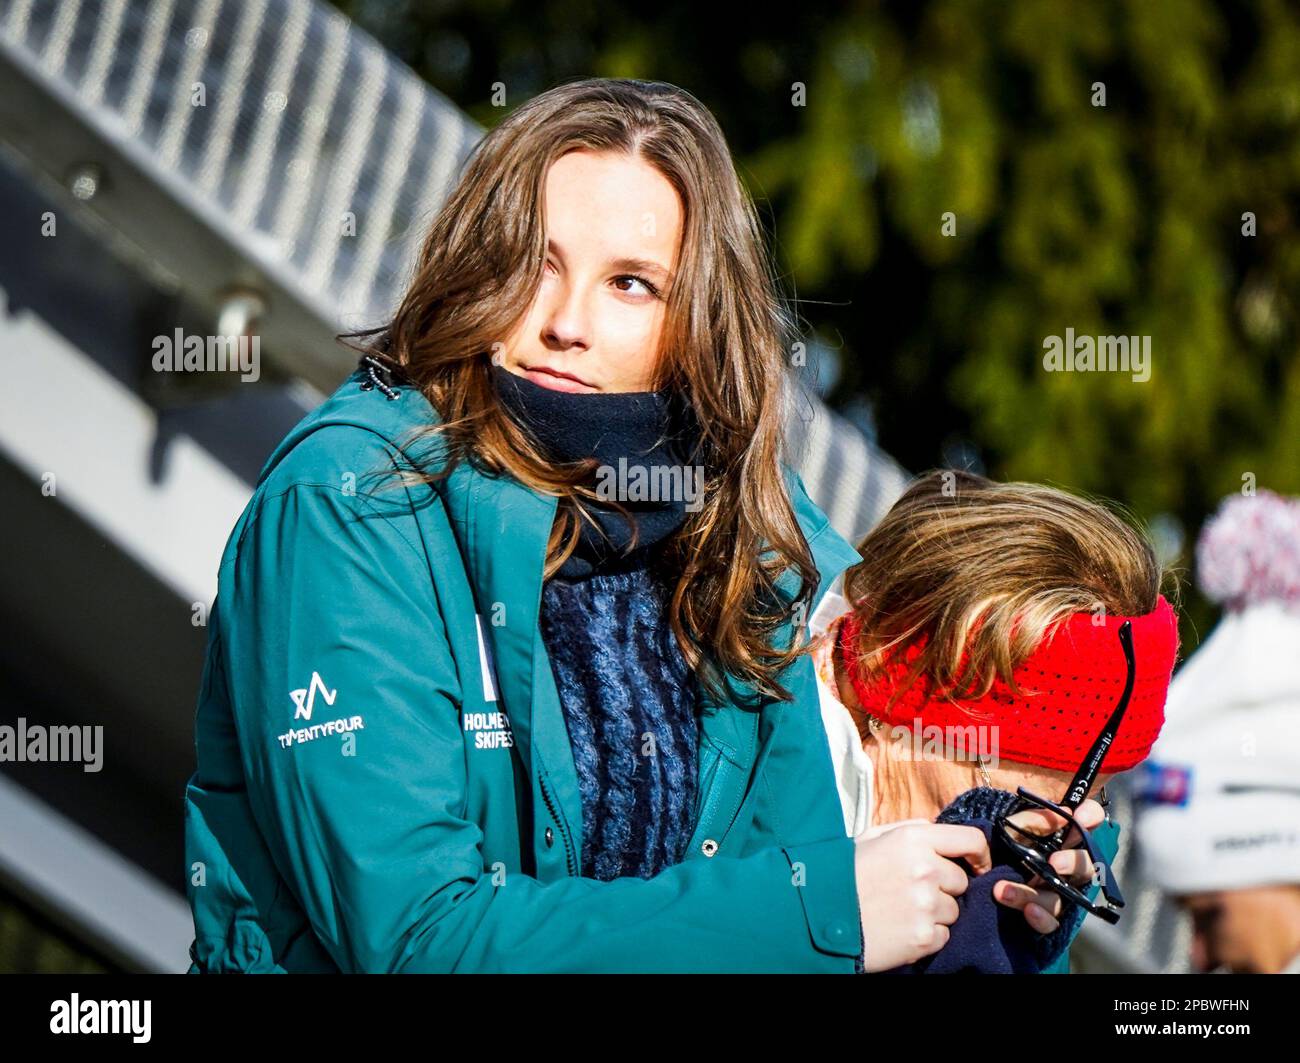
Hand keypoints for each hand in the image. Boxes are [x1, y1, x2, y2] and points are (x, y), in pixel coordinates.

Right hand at [853, 819, 992, 970]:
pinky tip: (901, 928)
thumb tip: (937, 830)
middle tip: (912, 891)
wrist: (819, 915)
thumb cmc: (844, 873)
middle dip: (943, 886)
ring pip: (954, 910)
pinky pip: (943, 935)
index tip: (977, 865)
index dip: (979, 854)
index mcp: (914, 840)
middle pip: (961, 880)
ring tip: (901, 910)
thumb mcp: (872, 838)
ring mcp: (926, 906)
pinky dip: (927, 935)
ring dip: (934, 912)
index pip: (970, 840)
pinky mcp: (924, 937)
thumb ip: (909, 829)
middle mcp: (925, 870)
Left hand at [991, 797, 1104, 933]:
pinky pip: (1052, 922)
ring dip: (1035, 893)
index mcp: (1057, 837)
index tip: (1081, 818)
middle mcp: (1062, 864)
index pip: (1086, 822)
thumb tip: (1062, 814)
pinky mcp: (1043, 915)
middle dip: (1074, 863)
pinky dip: (1042, 918)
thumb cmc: (991, 847)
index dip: (1091, 816)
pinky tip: (1028, 911)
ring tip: (1003, 890)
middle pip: (1086, 865)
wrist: (963, 878)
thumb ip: (1030, 820)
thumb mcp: (1005, 829)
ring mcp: (1054, 891)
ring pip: (1062, 896)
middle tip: (1055, 863)